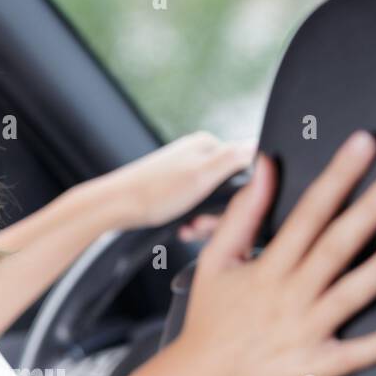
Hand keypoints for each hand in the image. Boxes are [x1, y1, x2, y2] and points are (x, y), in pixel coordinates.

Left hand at [101, 131, 255, 229]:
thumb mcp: (201, 175)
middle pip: (228, 189)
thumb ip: (234, 159)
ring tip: (189, 230)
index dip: (242, 196)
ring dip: (204, 222)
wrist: (114, 208)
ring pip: (211, 203)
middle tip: (201, 226)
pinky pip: (195, 208)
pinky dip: (191, 222)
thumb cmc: (154, 193)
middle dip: (219, 213)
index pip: (246, 167)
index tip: (228, 214)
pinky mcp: (173, 189)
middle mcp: (197, 154)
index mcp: (208, 144)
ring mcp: (184, 172)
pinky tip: (182, 230)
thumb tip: (262, 146)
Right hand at [173, 130, 375, 375]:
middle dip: (369, 210)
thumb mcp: (216, 263)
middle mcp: (289, 297)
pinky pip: (354, 355)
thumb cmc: (209, 326)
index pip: (308, 212)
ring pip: (349, 293)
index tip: (363, 147)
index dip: (338, 176)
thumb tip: (266, 168)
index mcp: (268, 268)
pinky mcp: (314, 368)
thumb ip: (244, 214)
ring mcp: (304, 333)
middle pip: (335, 246)